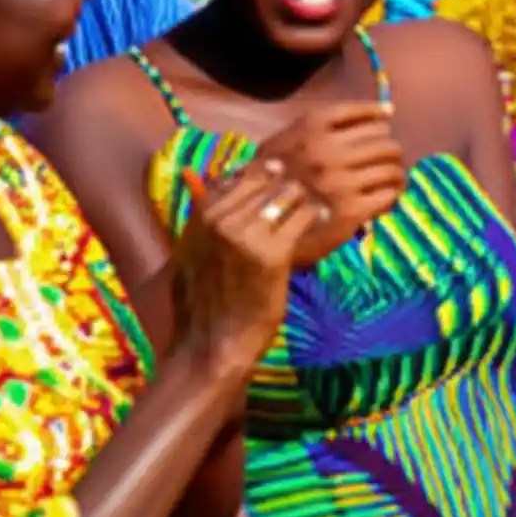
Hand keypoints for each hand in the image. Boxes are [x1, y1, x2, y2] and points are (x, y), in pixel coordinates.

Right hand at [169, 163, 320, 377]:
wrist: (212, 344)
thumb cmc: (206, 301)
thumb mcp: (193, 250)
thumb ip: (205, 216)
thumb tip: (208, 178)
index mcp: (201, 213)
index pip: (242, 172)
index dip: (266, 177)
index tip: (281, 185)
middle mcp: (219, 218)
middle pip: (267, 178)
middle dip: (288, 187)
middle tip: (305, 196)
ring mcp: (244, 234)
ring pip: (289, 192)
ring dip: (305, 200)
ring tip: (315, 209)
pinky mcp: (271, 254)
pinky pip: (304, 217)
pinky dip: (317, 217)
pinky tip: (323, 221)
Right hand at [254, 101, 406, 265]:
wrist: (258, 225)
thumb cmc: (269, 181)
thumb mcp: (280, 142)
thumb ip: (315, 127)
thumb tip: (377, 113)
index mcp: (311, 127)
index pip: (363, 112)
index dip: (379, 114)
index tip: (387, 116)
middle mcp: (327, 150)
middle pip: (384, 139)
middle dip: (390, 148)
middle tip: (389, 157)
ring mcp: (340, 181)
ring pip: (391, 167)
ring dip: (396, 172)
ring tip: (393, 179)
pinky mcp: (351, 210)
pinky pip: (388, 194)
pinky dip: (392, 195)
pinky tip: (385, 199)